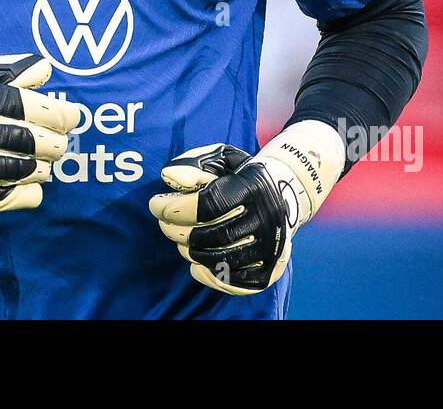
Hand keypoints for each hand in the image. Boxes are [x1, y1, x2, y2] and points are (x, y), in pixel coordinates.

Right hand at [0, 53, 80, 210]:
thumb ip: (11, 70)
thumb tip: (47, 70)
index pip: (24, 106)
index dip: (56, 112)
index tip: (74, 116)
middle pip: (25, 141)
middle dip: (54, 143)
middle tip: (61, 143)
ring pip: (17, 172)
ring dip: (42, 169)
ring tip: (46, 163)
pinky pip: (3, 199)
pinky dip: (25, 194)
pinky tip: (33, 186)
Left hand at [149, 121, 344, 294]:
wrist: (286, 193)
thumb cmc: (241, 175)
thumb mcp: (221, 160)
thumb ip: (194, 167)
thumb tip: (168, 177)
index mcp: (253, 187)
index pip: (208, 205)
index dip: (176, 208)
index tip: (156, 204)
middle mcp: (266, 219)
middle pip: (211, 236)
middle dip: (177, 231)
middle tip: (165, 223)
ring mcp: (270, 247)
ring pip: (219, 260)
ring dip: (190, 251)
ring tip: (181, 239)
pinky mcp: (270, 269)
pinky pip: (234, 282)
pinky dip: (208, 275)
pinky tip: (196, 262)